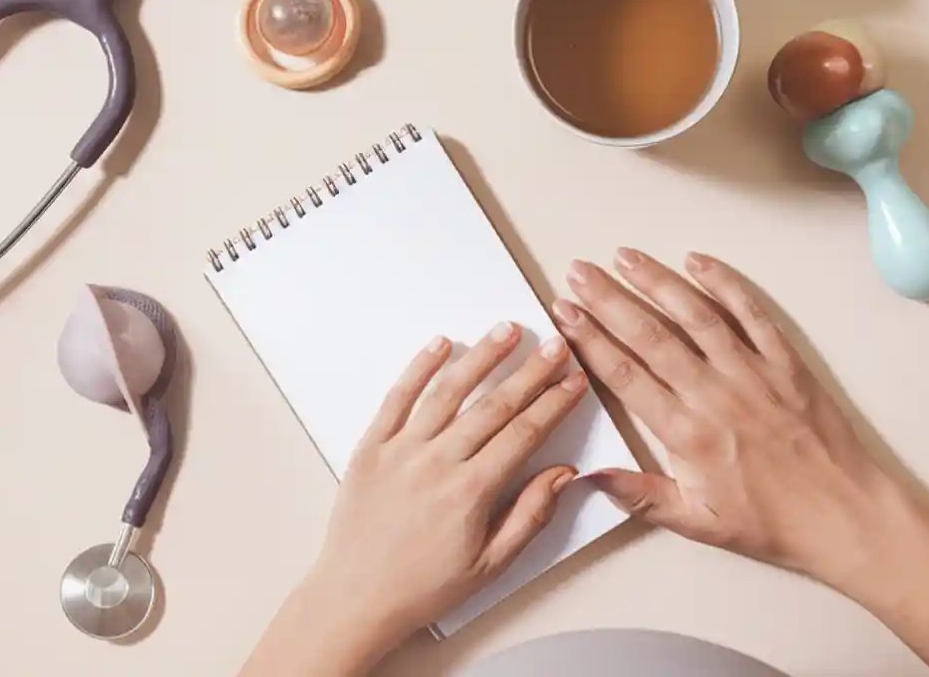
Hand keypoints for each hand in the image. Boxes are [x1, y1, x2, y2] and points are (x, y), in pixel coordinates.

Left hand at [241, 322, 587, 676]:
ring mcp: (401, 451)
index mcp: (471, 492)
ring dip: (481, 357)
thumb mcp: (490, 564)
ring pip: (449, 391)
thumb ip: (530, 515)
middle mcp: (438, 463)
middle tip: (554, 344)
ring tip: (507, 330)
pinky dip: (419, 368)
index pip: (525, 433)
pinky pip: (397, 398)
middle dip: (531, 371)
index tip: (573, 380)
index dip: (554, 402)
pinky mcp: (371, 448)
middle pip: (495, 405)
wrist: (355, 598)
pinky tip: (440, 344)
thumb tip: (563, 475)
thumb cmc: (422, 588)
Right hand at [555, 249, 904, 589]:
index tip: (565, 312)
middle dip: (608, 299)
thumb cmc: (772, 523)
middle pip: (649, 335)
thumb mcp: (698, 523)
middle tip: (579, 271)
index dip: (589, 339)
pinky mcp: (785, 362)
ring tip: (625, 256)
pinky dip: (724, 284)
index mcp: (686, 433)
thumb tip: (588, 477)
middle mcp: (713, 394)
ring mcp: (751, 372)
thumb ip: (640, 495)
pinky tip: (697, 261)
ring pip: (694, 315)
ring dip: (657, 282)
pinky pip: (751, 314)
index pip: (624, 374)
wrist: (846, 515)